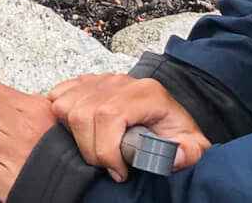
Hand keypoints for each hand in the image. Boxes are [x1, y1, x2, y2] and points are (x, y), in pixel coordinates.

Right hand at [45, 74, 210, 182]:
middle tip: (107, 165)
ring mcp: (101, 80)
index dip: (107, 150)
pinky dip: (60, 114)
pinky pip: (59, 94)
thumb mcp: (193, 144)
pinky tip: (78, 130)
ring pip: (65, 105)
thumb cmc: (175, 130)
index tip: (119, 171)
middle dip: (90, 150)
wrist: (169, 115)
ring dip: (74, 135)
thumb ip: (188, 152)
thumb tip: (172, 156)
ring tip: (95, 148)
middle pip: (82, 114)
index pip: (109, 116)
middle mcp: (120, 83)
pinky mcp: (87, 83)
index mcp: (146, 94)